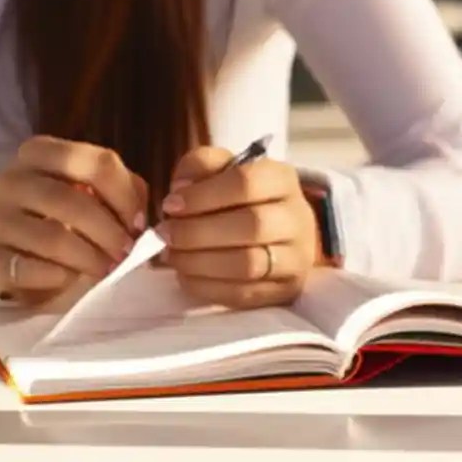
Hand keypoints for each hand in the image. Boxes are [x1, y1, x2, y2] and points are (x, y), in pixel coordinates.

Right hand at [0, 136, 147, 305]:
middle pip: (70, 200)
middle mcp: (11, 179)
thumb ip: (122, 192)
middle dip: (107, 231)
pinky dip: (55, 277)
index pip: (96, 162)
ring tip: (105, 270)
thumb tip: (137, 218)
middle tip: (125, 254)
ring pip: (50, 237)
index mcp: (40, 152)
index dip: (124, 196)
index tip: (138, 224)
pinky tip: (68, 279)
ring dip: (88, 258)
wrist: (10, 245)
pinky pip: (24, 269)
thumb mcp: (93, 192)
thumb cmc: (61, 215)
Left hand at [157, 147, 320, 308]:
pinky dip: (206, 286)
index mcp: (282, 179)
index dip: (202, 195)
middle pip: (250, 226)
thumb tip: (180, 189)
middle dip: (197, 232)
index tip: (170, 205)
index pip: (246, 182)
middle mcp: (297, 218)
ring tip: (171, 255)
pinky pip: (242, 294)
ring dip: (199, 262)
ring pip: (248, 264)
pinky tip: (185, 274)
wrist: (276, 234)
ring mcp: (296, 258)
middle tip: (165, 234)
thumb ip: (199, 166)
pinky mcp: (284, 290)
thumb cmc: (239, 198)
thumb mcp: (221, 169)